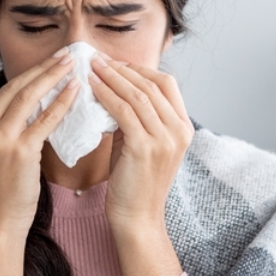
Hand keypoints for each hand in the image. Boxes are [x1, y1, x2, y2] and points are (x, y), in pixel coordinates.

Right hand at [0, 48, 79, 275]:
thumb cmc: (2, 192)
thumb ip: (8, 127)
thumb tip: (37, 104)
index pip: (7, 90)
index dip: (32, 74)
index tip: (52, 61)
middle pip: (17, 87)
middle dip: (44, 68)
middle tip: (67, 54)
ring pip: (29, 97)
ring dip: (53, 77)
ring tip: (74, 65)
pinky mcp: (17, 151)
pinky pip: (43, 120)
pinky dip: (61, 103)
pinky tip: (76, 92)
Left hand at [88, 54, 193, 230]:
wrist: (137, 217)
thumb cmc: (135, 182)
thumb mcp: (142, 144)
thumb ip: (136, 119)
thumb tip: (113, 90)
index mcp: (183, 128)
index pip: (166, 84)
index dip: (140, 69)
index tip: (115, 63)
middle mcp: (180, 131)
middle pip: (152, 85)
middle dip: (123, 69)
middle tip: (98, 58)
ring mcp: (165, 139)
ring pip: (138, 95)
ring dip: (112, 77)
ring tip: (92, 66)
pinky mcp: (146, 148)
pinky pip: (124, 112)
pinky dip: (107, 95)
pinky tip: (91, 87)